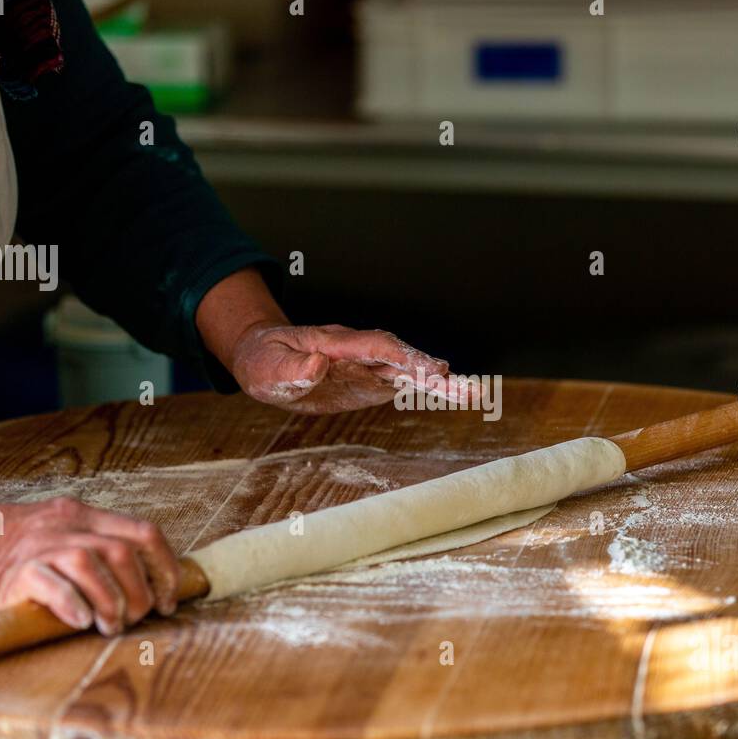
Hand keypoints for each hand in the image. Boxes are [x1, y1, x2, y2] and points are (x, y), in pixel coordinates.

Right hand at [0, 469, 180, 634]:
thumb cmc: (0, 550)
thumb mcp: (53, 533)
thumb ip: (91, 547)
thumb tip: (142, 582)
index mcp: (80, 515)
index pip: (143, 533)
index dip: (165, 568)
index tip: (168, 599)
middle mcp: (65, 525)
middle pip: (125, 552)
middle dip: (141, 592)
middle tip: (134, 619)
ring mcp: (39, 546)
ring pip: (95, 564)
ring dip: (112, 602)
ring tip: (108, 626)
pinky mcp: (13, 573)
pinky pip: (52, 584)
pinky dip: (74, 604)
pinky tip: (79, 622)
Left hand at [229, 322, 449, 412]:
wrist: (265, 356)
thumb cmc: (263, 360)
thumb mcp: (265, 368)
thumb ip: (290, 368)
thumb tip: (318, 363)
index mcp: (335, 343)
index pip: (376, 347)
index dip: (405, 357)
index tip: (433, 369)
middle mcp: (357, 353)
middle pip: (401, 358)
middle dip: (434, 372)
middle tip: (469, 388)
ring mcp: (366, 367)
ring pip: (407, 372)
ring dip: (439, 383)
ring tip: (474, 394)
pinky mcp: (368, 382)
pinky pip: (401, 385)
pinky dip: (427, 390)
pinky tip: (452, 395)